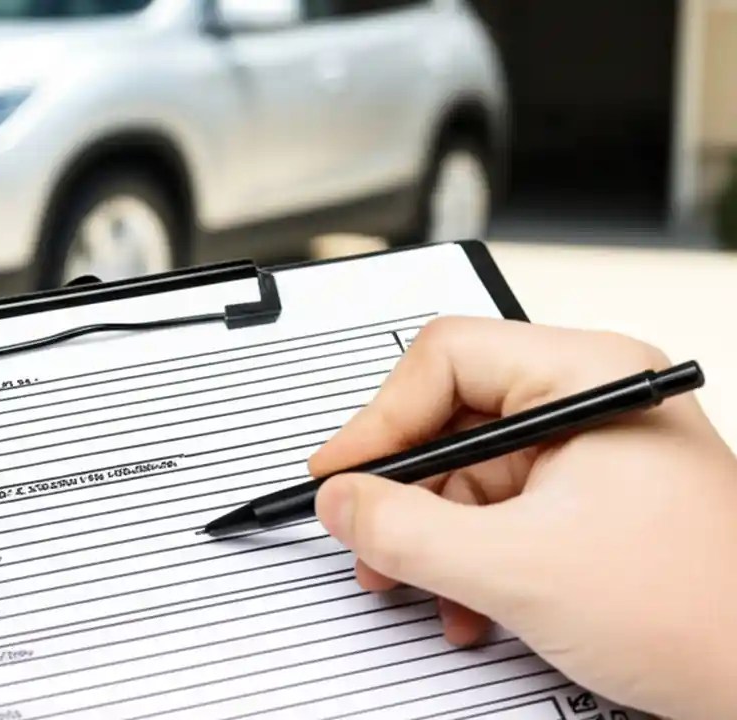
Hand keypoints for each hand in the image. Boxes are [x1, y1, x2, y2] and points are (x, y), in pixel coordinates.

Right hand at [309, 317, 736, 719]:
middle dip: (404, 491)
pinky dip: (467, 558)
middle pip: (452, 417)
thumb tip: (342, 501)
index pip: (447, 359)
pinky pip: (499, 512)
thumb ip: (406, 530)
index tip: (341, 474)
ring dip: (431, 537)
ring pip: (470, 474)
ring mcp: (593, 453)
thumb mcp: (517, 568)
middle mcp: (592, 402)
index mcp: (590, 376)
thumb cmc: (700, 612)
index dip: (380, 419)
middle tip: (366, 533)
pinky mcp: (591, 503)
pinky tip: (465, 604)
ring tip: (414, 583)